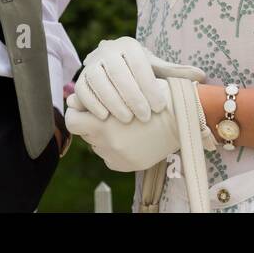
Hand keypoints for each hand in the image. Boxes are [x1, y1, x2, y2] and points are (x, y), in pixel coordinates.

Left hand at [64, 82, 179, 171]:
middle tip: (106, 113)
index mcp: (103, 122)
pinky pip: (110, 157)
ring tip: (121, 124)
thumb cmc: (151, 94)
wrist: (182, 117)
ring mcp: (119, 157)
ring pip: (97, 145)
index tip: (85, 106)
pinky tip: (128, 136)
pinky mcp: (128, 166)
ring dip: (103, 135)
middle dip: (91, 122)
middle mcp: (108, 143)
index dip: (77, 111)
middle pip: (84, 132)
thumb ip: (93, 94)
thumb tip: (71, 100)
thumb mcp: (122, 86)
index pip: (72, 120)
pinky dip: (114, 148)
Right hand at [73, 37, 207, 121]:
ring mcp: (91, 63)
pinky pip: (83, 89)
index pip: (138, 64)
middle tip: (144, 116)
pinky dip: (92, 103)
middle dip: (132, 96)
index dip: (149, 86)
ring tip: (126, 119)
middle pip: (118, 72)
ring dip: (112, 101)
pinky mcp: (81, 78)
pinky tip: (105, 117)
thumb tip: (202, 76)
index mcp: (129, 45)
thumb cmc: (141, 73)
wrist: (113, 69)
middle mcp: (107, 50)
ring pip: (98, 80)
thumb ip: (176, 73)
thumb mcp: (157, 70)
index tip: (159, 107)